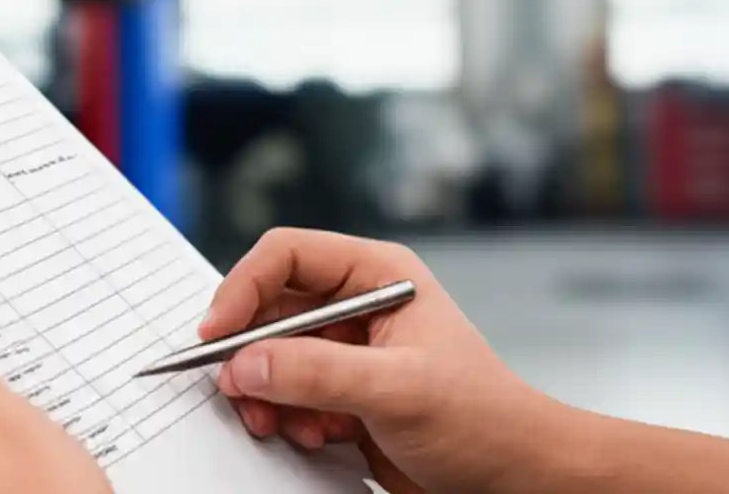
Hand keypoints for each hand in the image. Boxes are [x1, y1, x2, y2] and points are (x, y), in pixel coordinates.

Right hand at [201, 228, 560, 493]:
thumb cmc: (484, 419)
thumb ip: (318, 374)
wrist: (511, 477)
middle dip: (251, 352)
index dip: (243, 286)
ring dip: (265, 393)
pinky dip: (285, 417)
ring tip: (282, 423)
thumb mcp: (398, 390)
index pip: (288, 256)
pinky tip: (316, 435)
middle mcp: (356, 306)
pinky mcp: (340, 394)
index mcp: (377, 276)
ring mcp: (346, 352)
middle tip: (237, 388)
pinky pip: (286, 394)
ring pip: (271, 356)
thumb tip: (248, 363)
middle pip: (270, 308)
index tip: (217, 332)